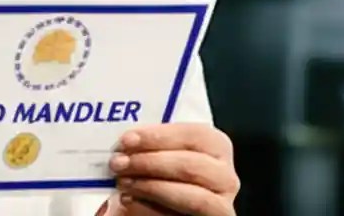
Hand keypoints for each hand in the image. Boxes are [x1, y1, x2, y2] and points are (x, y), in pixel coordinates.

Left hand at [105, 123, 238, 215]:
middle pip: (192, 165)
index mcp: (215, 147)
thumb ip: (149, 143)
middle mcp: (225, 176)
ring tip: (123, 182)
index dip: (160, 136)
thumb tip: (128, 139)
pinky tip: (129, 200)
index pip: (196, 135)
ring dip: (152, 188)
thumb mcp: (156, 152)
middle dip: (150, 162)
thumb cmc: (155, 173)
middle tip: (119, 162)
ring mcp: (221, 204)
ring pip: (194, 197)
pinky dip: (152, 208)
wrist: (153, 204)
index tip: (128, 140)